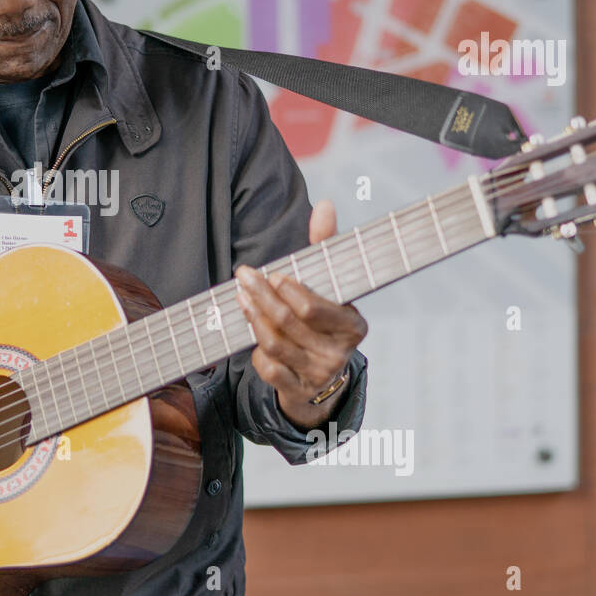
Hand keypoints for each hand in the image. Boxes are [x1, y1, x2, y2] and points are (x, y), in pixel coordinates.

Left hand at [235, 199, 367, 429]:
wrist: (324, 376)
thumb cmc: (324, 319)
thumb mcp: (330, 285)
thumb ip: (325, 246)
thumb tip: (324, 205)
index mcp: (353, 327)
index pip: (313, 309)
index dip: (289, 290)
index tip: (273, 273)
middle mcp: (338, 353)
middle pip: (288, 323)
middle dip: (261, 296)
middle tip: (244, 276)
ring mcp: (317, 375)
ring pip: (274, 344)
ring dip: (253, 318)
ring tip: (242, 297)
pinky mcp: (297, 391)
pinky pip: (267, 369)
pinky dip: (255, 349)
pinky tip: (251, 330)